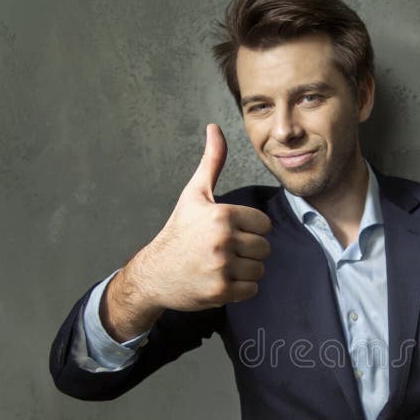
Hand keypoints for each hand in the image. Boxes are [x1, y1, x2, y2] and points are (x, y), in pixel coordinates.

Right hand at [139, 123, 271, 311]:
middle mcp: (222, 240)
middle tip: (225, 251)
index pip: (264, 225)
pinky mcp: (221, 291)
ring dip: (246, 271)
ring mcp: (221, 267)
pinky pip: (252, 290)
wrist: (155, 273)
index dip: (251, 230)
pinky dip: (241, 289)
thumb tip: (214, 128)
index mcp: (222, 215)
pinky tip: (221, 280)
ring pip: (260, 270)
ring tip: (223, 265)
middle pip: (264, 249)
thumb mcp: (195, 195)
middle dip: (249, 251)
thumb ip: (212, 162)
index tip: (231, 232)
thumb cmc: (179, 232)